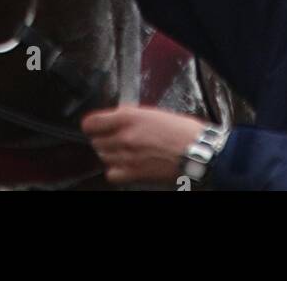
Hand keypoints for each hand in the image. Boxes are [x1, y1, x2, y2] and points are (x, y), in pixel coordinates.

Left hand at [82, 104, 212, 184]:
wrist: (196, 151)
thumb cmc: (180, 130)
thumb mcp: (151, 113)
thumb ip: (130, 117)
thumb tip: (116, 120)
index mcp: (127, 116)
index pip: (91, 123)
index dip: (92, 125)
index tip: (94, 126)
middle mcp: (123, 136)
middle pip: (96, 141)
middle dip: (103, 139)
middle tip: (113, 138)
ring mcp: (127, 156)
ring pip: (103, 156)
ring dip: (109, 154)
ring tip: (123, 151)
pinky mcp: (134, 173)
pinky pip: (111, 173)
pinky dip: (115, 170)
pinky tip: (125, 165)